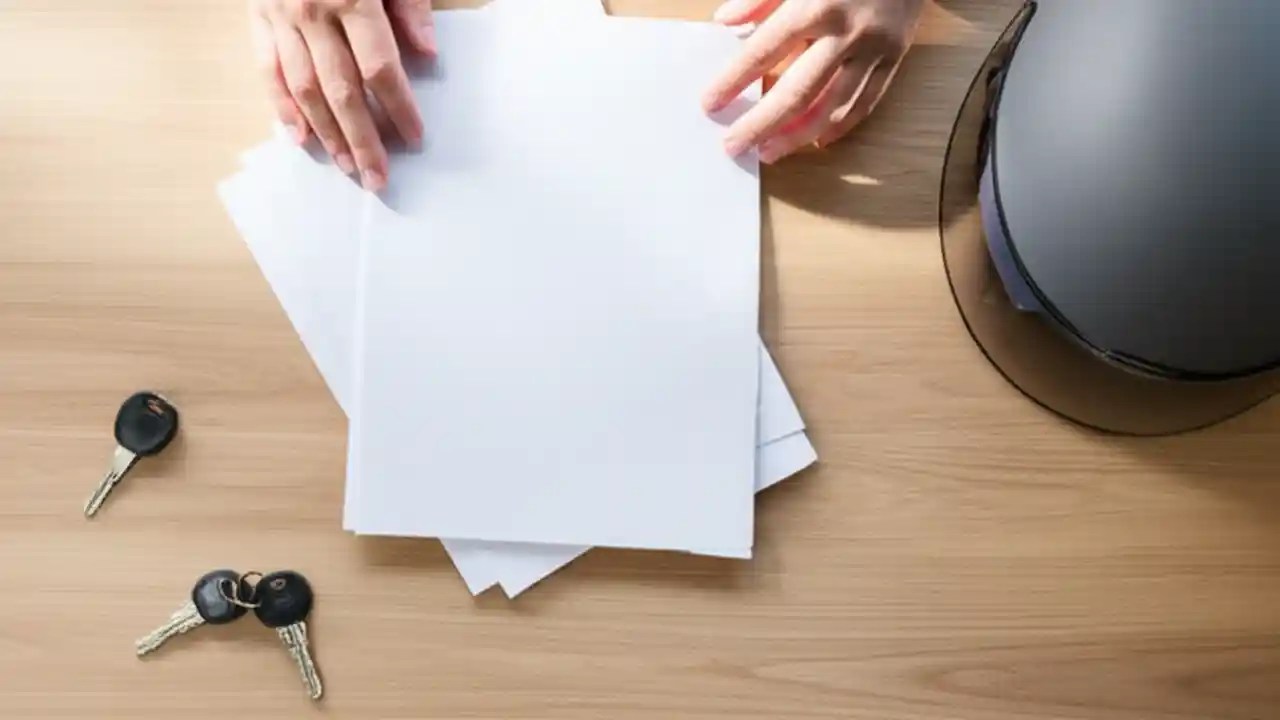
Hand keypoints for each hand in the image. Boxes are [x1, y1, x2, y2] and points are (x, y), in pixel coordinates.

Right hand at [249, 0, 436, 189]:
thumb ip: (409, 4)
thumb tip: (426, 53)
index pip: (380, 69)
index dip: (398, 108)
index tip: (414, 138)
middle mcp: (311, 12)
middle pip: (341, 91)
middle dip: (362, 139)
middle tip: (378, 178)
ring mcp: (279, 16)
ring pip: (303, 88)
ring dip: (326, 134)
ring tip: (347, 167)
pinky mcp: (256, 15)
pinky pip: (267, 70)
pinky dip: (283, 106)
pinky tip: (300, 137)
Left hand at [702, 0, 922, 162]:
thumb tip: (726, 22)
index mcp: (815, 4)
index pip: (763, 51)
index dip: (734, 80)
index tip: (710, 104)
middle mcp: (845, 32)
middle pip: (797, 91)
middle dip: (761, 124)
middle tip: (734, 146)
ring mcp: (873, 48)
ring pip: (833, 106)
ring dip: (797, 136)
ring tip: (768, 152)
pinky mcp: (895, 57)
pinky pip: (866, 102)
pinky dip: (840, 126)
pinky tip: (816, 140)